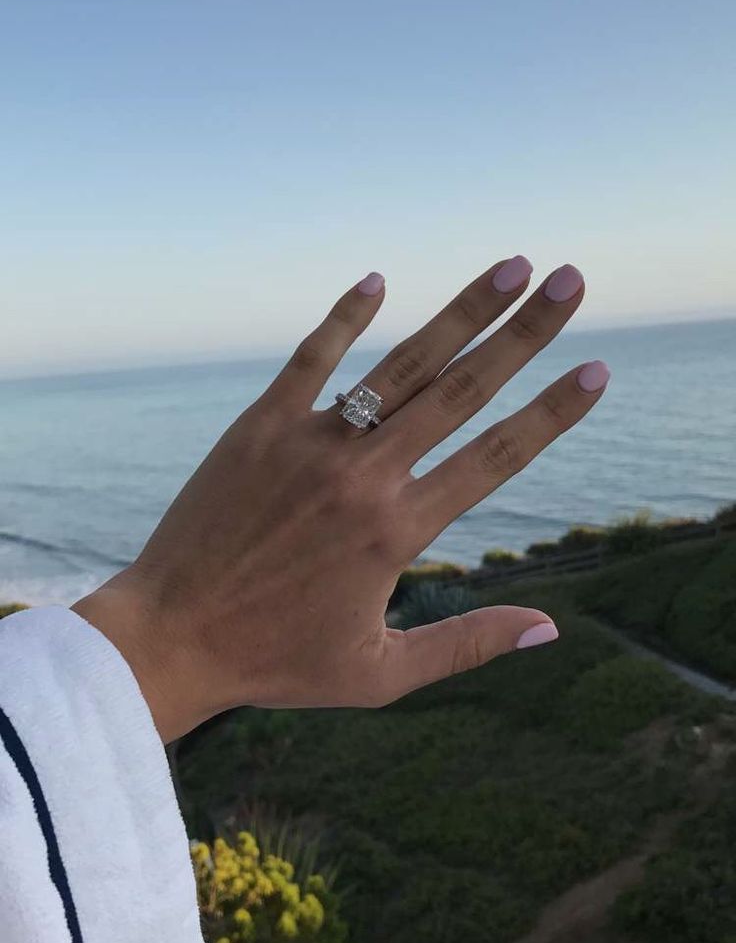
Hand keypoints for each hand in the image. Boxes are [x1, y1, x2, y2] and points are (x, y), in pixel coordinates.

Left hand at [73, 257, 609, 742]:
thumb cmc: (275, 662)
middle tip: (574, 281)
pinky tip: (378, 279)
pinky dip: (345, 318)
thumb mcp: (381, 675)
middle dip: (526, 333)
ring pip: (400, 365)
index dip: (553, 412)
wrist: (169, 638)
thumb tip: (551, 628)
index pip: (496, 458)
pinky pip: (310, 359)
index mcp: (398, 533)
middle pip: (462, 391)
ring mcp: (310, 444)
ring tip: (512, 267)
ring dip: (460, 312)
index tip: (597, 370)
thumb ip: (468, 644)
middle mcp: (363, 477)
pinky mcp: (259, 427)